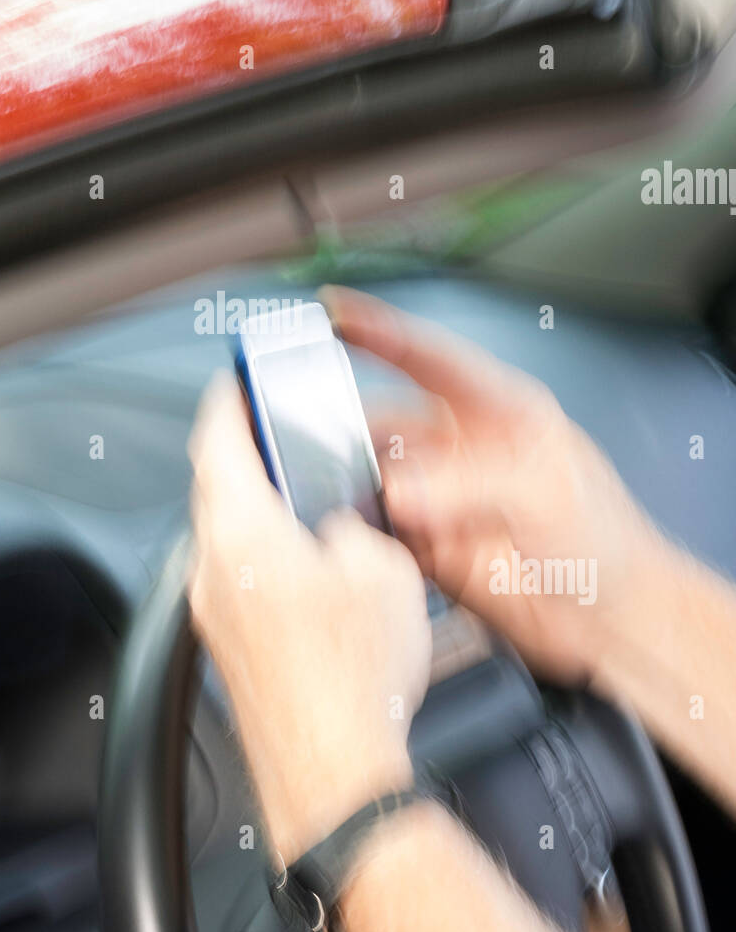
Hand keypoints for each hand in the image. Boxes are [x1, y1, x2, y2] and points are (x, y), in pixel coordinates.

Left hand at [188, 375, 429, 864]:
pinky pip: (235, 579)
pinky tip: (309, 572)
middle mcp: (210, 570)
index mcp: (240, 532)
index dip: (229, 398)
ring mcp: (213, 614)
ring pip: (224, 537)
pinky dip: (262, 556)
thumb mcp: (380, 569)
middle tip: (279, 434)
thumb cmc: (353, 680)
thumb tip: (341, 526)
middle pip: (215, 487)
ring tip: (307, 503)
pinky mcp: (227, 650)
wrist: (334, 775)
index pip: (217, 439)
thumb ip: (354, 527)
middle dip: (246, 454)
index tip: (237, 379)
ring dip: (257, 509)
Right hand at [323, 286, 663, 684]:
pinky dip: (359, 536)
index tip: (334, 311)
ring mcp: (442, 500)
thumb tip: (402, 489)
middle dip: (347, 426)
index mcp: (494, 411)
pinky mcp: (430, 549)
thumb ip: (469, 483)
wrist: (614, 620)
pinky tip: (354, 539)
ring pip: (374, 479)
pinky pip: (378, 534)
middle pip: (386, 421)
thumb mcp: (544, 490)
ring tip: (330, 493)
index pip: (426, 355)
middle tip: (315, 438)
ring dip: (351, 486)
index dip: (378, 329)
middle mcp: (461, 450)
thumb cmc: (606, 542)